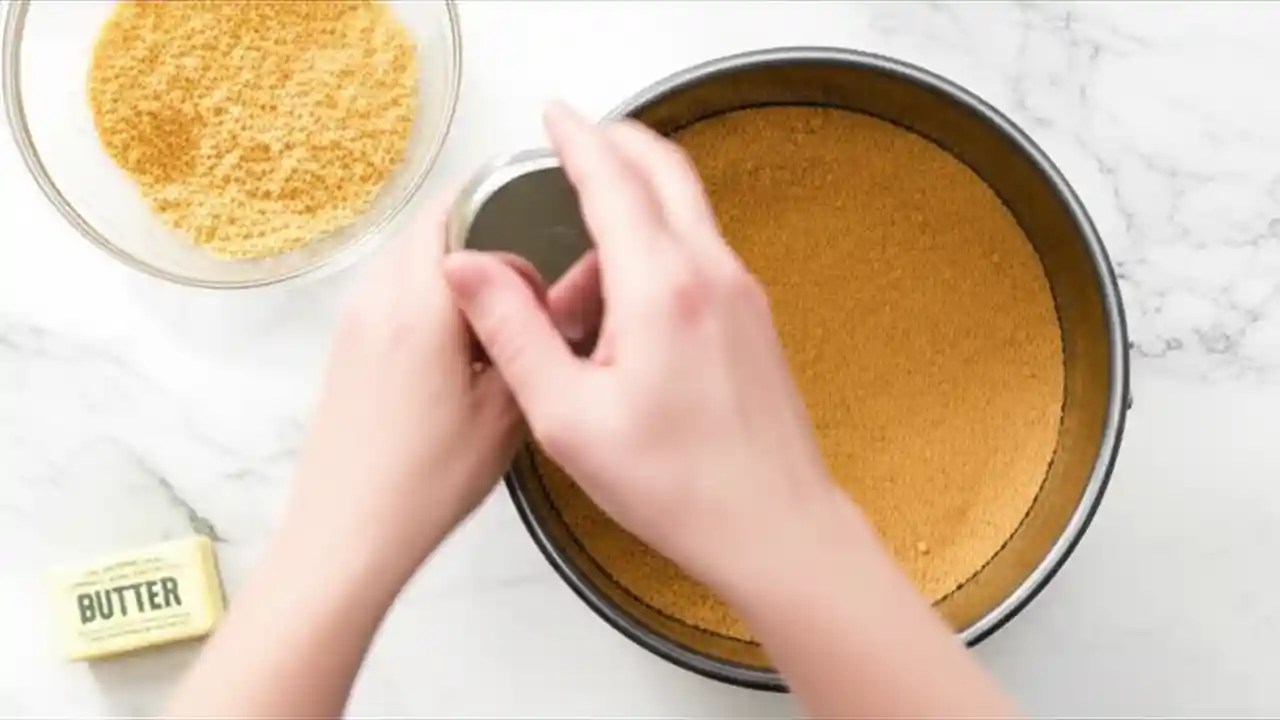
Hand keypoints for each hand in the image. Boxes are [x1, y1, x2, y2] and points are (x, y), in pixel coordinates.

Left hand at [284, 197, 520, 579]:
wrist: (346, 534)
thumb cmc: (428, 482)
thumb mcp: (503, 416)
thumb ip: (527, 344)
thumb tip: (547, 304)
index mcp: (420, 307)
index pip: (464, 222)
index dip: (511, 255)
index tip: (538, 302)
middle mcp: (377, 298)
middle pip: (428, 227)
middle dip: (480, 242)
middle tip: (518, 300)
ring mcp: (352, 320)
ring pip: (405, 256)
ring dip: (449, 271)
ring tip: (488, 327)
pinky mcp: (344, 346)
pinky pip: (388, 289)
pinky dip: (424, 296)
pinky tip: (453, 352)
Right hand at [443, 104, 841, 594]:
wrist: (774, 526)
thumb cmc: (678, 486)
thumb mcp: (568, 417)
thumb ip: (513, 331)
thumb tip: (466, 267)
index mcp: (662, 288)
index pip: (613, 179)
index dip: (577, 138)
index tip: (553, 116)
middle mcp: (712, 273)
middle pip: (663, 169)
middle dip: (615, 143)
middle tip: (571, 145)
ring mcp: (741, 292)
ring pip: (684, 210)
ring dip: (633, 207)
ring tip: (577, 278)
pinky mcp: (752, 316)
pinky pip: (700, 252)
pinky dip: (658, 246)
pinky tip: (624, 306)